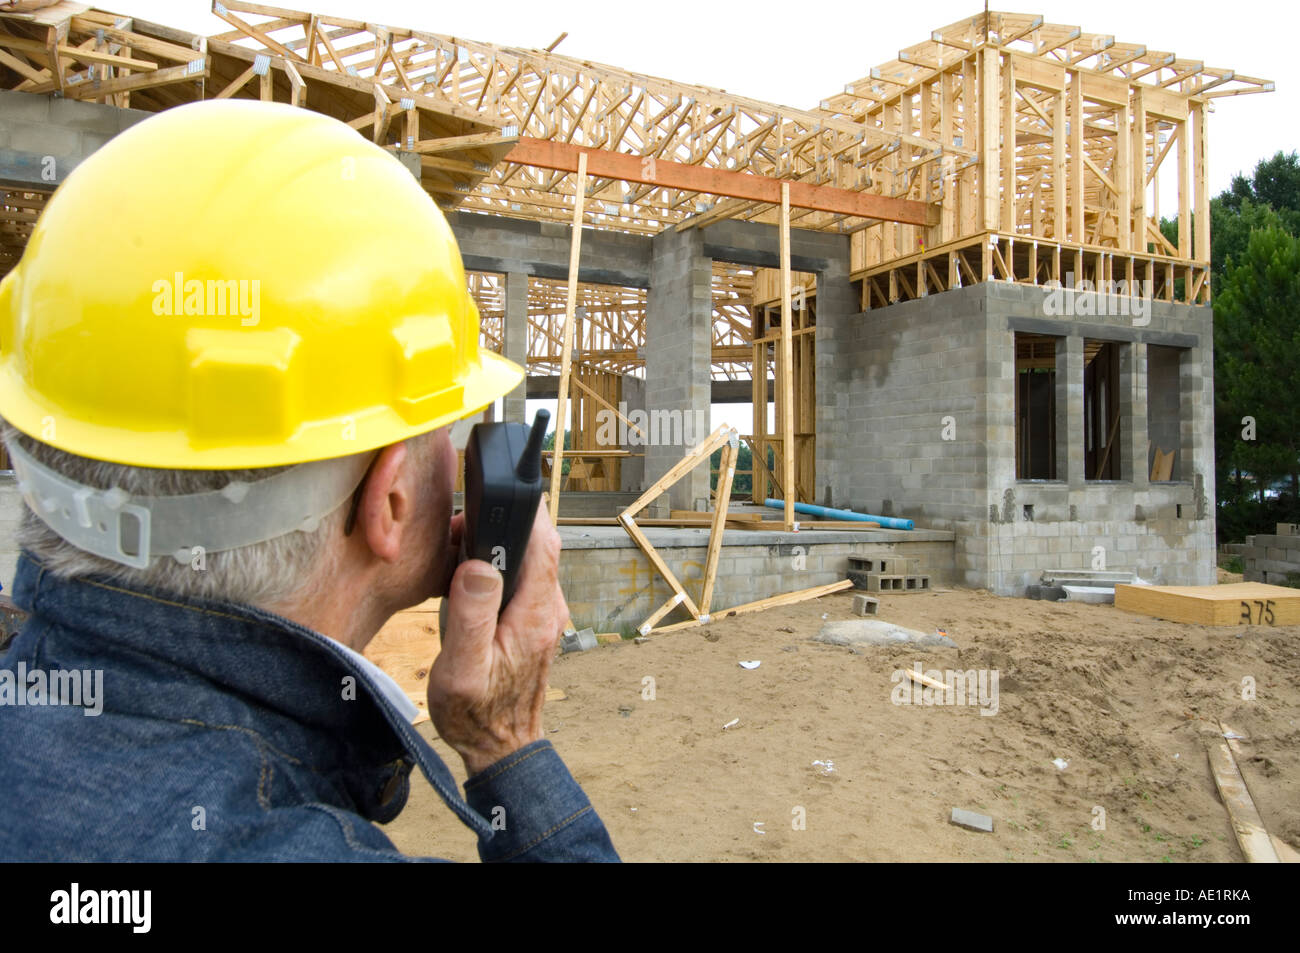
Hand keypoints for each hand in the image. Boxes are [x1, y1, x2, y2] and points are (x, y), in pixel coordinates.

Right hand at [427, 496, 568, 776]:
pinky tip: (470, 576)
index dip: (522, 511)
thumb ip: (472, 614)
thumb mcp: (462, 668)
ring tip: (458, 548)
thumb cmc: (476, 714)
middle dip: (503, 523)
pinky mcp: (535, 620)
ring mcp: (545, 614)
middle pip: (538, 544)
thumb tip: (478, 564)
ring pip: (530, 558)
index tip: (492, 494)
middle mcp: (549, 608)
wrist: (500, 747)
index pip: (542, 543)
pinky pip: (523, 577)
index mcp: (535, 614)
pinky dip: (499, 565)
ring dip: (498, 544)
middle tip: (459, 525)